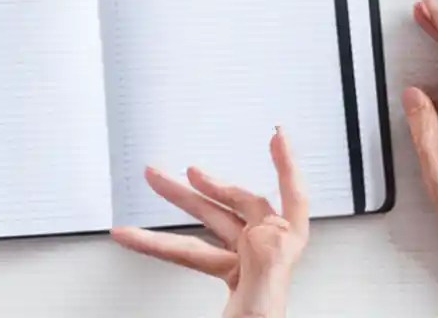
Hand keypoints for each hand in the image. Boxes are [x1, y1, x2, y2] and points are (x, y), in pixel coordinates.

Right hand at [111, 129, 308, 317]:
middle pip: (235, 209)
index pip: (292, 201)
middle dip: (199, 188)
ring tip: (149, 191)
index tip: (277, 136)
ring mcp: (247, 275)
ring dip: (175, 211)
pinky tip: (144, 238)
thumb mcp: (259, 308)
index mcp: (278, 260)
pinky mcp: (231, 289)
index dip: (286, 166)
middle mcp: (266, 262)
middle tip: (168, 173)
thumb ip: (264, 267)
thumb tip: (265, 227)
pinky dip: (165, 245)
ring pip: (208, 230)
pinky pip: (195, 255)